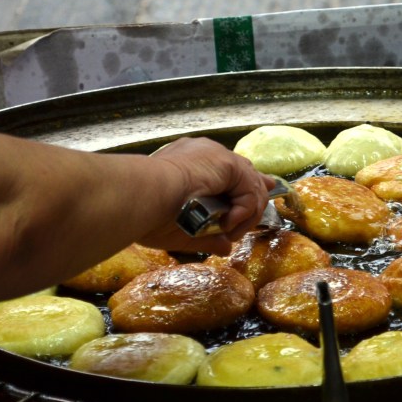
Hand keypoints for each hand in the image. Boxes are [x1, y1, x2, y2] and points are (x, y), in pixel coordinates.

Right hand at [140, 137, 275, 253]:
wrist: (144, 197)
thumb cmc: (150, 214)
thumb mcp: (183, 231)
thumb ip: (208, 237)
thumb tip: (225, 247)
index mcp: (188, 164)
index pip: (224, 172)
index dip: (242, 188)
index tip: (257, 197)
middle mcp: (205, 154)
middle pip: (244, 174)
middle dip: (256, 193)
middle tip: (254, 215)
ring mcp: (217, 157)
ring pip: (249, 186)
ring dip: (244, 215)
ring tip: (227, 232)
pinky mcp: (228, 164)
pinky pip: (249, 191)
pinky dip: (243, 211)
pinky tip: (226, 223)